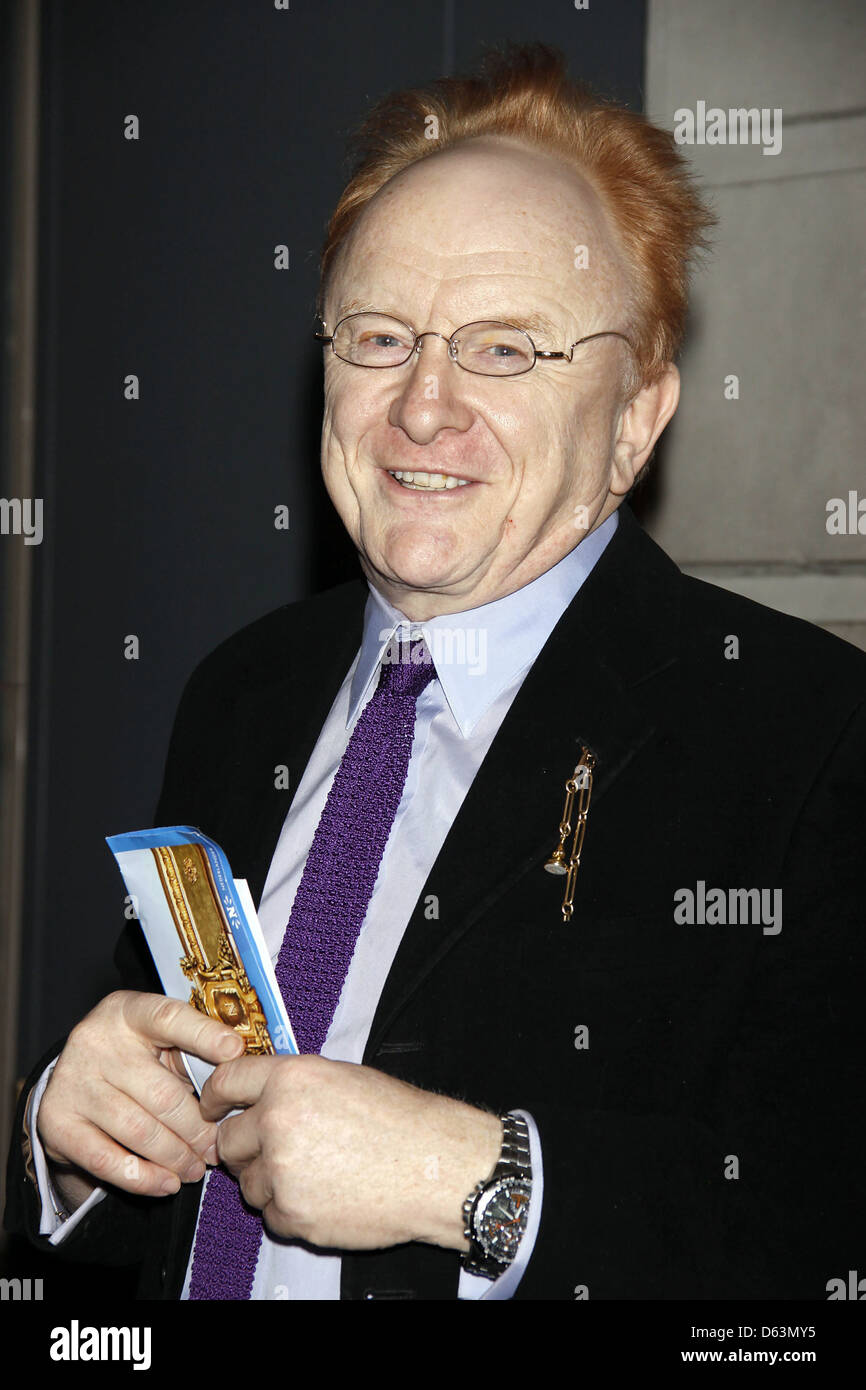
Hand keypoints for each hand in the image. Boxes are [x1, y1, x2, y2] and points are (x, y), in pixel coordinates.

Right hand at [37, 990, 244, 1208]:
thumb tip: (241, 1075)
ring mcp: (73, 1082)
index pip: (168, 1018)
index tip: (236, 1053)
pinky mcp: (58, 1123)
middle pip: (161, 1093)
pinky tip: (167, 1183)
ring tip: (197, 1168)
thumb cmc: (134, 1059)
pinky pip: (108, 1160)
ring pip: (139, 1130)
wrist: (75, 1081)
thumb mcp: (158, 1042)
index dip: (204, 1035)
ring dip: (176, 1156)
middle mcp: (95, 1041)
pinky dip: (143, 1177)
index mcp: (127, 1012)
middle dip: (198, 1127)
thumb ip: (191, 1053)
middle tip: (217, 1147)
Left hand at [200, 1053, 501, 1251]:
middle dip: (246, 1148)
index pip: (226, 1082)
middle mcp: (279, 1121)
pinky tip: (326, 1195)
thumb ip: (295, 1086)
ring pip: (247, 1183)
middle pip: (228, 1140)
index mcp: (291, 1080)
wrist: (435, 1167)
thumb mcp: (343, 1078)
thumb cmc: (401, 1121)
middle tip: (276, 1150)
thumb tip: (261, 1095)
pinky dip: (292, 1210)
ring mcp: (282, 1171)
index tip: (210, 1107)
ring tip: (316, 1173)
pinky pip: (272, 1215)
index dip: (214, 1097)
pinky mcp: (293, 1214)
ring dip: (270, 1182)